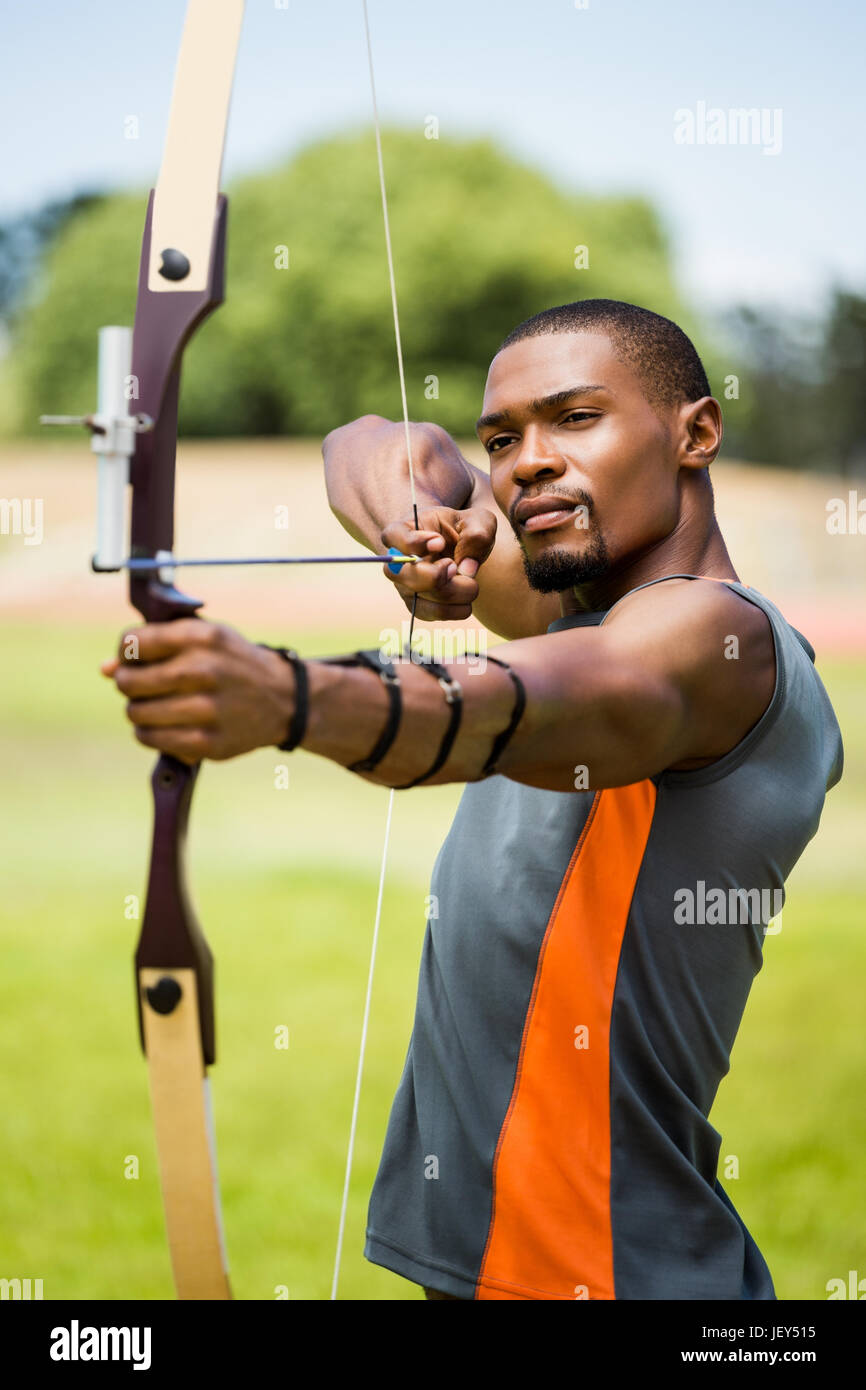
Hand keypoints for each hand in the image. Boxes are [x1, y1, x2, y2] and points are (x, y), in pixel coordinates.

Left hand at [101, 619, 294, 763]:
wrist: (285, 699)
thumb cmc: (234, 662)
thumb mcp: (204, 637)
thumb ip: (155, 644)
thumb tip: (105, 669)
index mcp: (202, 636)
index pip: (132, 642)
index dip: (125, 651)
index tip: (135, 658)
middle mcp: (204, 671)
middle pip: (128, 681)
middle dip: (127, 683)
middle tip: (140, 685)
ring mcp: (207, 710)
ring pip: (136, 713)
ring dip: (138, 709)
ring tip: (155, 705)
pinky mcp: (207, 742)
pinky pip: (151, 739)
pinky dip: (149, 732)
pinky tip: (164, 724)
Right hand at [381, 506, 497, 620]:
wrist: (458, 548)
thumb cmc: (462, 529)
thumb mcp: (477, 521)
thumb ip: (476, 534)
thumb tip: (467, 568)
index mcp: (401, 531)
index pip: (396, 538)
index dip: (418, 543)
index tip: (440, 542)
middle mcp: (396, 562)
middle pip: (406, 576)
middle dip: (437, 575)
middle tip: (454, 565)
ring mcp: (405, 587)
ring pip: (425, 597)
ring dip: (457, 591)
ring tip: (469, 578)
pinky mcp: (418, 606)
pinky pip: (436, 613)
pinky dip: (459, 607)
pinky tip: (466, 594)